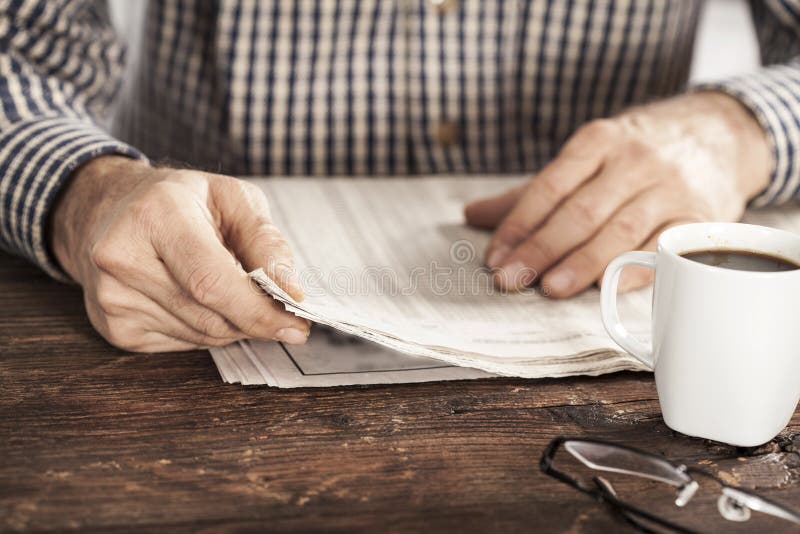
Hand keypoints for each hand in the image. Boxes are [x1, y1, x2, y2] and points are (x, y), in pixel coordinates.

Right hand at [49, 156, 309, 351]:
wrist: (110, 208)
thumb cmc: (182, 201)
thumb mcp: (234, 198)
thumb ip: (266, 242)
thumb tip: (291, 293)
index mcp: (156, 214)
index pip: (212, 282)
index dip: (259, 311)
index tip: (297, 325)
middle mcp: (123, 256)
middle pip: (209, 315)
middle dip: (254, 319)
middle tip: (280, 312)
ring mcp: (112, 296)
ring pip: (201, 335)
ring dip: (232, 324)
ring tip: (230, 291)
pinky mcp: (113, 326)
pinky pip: (182, 343)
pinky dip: (205, 329)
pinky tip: (197, 299)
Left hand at [465, 92, 771, 296]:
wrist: (718, 134)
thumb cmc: (633, 155)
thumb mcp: (584, 158)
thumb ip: (529, 192)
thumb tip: (472, 215)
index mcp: (597, 141)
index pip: (548, 187)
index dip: (518, 225)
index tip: (494, 258)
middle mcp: (633, 161)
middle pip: (579, 212)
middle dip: (540, 250)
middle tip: (509, 281)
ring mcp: (669, 188)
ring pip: (619, 230)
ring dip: (582, 263)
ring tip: (549, 288)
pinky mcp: (699, 216)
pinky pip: (664, 247)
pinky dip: (635, 269)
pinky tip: (609, 288)